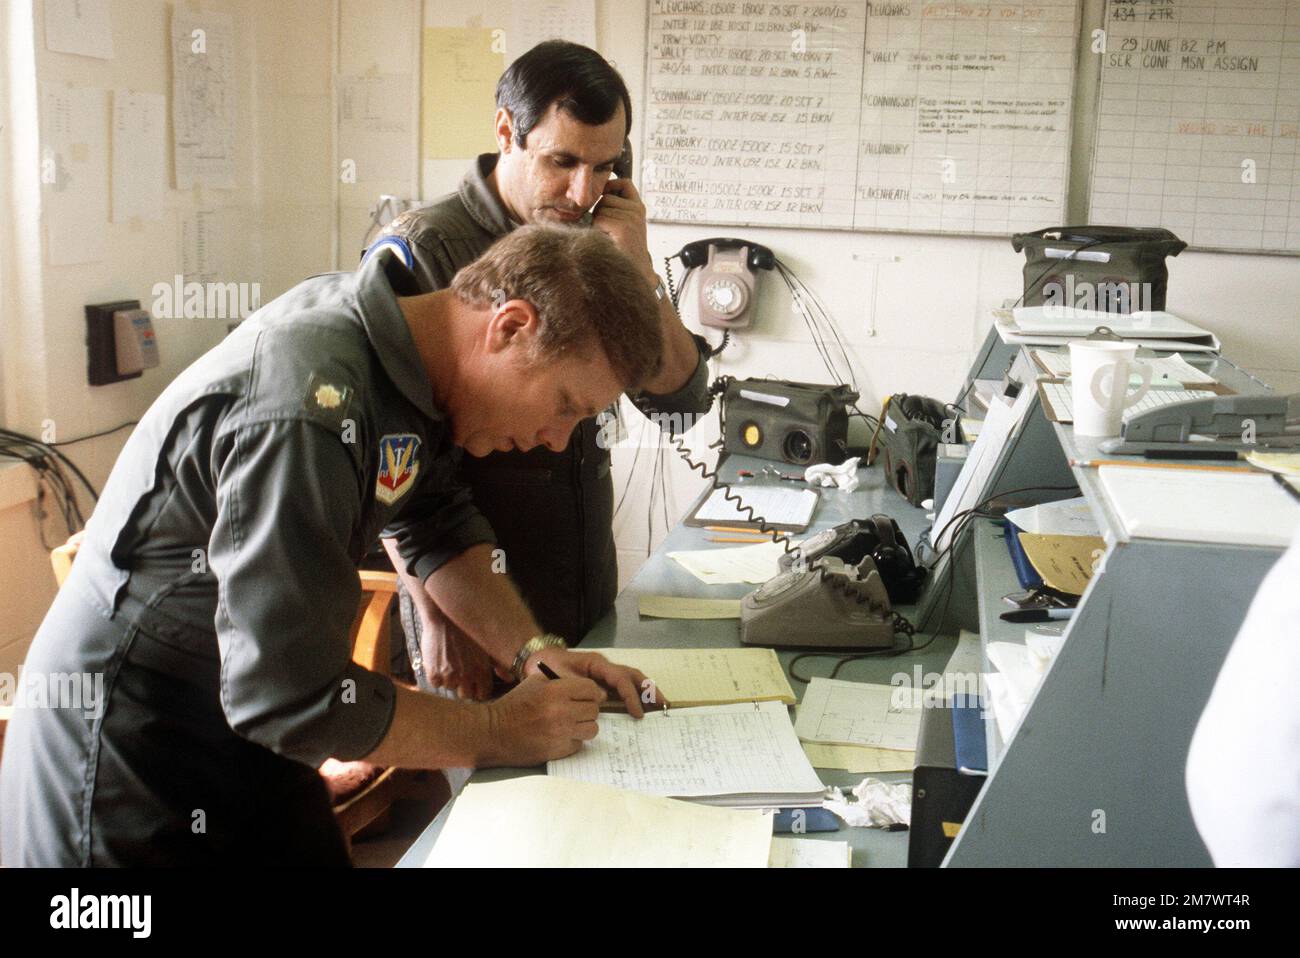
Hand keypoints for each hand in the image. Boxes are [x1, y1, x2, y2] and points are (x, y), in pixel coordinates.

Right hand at [419, 611, 496, 700]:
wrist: (444, 618)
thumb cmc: (467, 630)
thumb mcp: (486, 646)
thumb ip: (499, 665)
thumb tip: (510, 679)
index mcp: (483, 671)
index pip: (483, 694)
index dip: (478, 690)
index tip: (474, 684)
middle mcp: (468, 676)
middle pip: (466, 695)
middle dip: (463, 686)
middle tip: (459, 671)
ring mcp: (450, 676)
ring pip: (450, 688)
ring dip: (449, 679)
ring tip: (449, 662)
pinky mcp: (434, 673)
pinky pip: (436, 683)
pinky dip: (435, 675)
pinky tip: (439, 661)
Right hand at [481, 674, 602, 765]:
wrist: (494, 733)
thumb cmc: (514, 705)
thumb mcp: (534, 682)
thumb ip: (559, 681)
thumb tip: (584, 688)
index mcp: (556, 691)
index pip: (591, 689)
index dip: (590, 692)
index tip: (585, 696)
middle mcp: (562, 712)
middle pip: (594, 710)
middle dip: (586, 709)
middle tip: (576, 710)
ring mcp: (562, 733)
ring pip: (592, 729)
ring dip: (584, 726)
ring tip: (571, 724)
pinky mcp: (559, 751)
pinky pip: (579, 744)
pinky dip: (573, 740)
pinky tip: (560, 736)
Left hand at [527, 648, 668, 717]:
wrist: (535, 659)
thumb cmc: (546, 666)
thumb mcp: (559, 676)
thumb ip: (580, 687)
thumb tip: (602, 699)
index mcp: (596, 663)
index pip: (620, 678)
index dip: (630, 696)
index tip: (637, 712)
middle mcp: (604, 667)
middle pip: (633, 676)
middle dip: (649, 689)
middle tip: (663, 705)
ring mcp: (604, 674)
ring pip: (631, 680)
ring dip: (646, 691)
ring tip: (660, 706)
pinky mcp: (601, 682)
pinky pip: (622, 687)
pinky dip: (635, 695)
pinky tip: (642, 707)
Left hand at [591, 178, 655, 283]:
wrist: (634, 274)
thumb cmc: (623, 251)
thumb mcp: (623, 225)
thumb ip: (615, 209)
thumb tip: (594, 194)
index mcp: (638, 208)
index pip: (624, 183)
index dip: (611, 185)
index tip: (604, 195)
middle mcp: (637, 211)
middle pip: (606, 198)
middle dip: (601, 212)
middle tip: (608, 231)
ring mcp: (632, 219)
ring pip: (601, 209)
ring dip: (599, 223)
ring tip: (609, 238)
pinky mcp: (624, 228)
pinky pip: (600, 220)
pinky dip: (598, 231)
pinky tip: (608, 242)